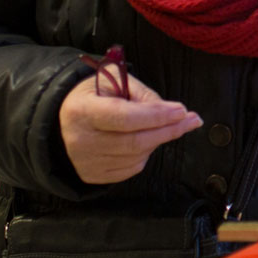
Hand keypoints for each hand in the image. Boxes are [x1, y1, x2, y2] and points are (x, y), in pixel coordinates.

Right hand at [60, 71, 201, 185]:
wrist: (65, 116)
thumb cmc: (96, 95)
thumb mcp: (117, 82)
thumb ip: (144, 96)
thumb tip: (174, 113)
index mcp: (82, 110)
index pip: (124, 117)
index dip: (156, 116)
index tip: (181, 111)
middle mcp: (79, 139)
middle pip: (134, 142)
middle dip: (168, 130)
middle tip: (191, 120)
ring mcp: (84, 161)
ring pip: (136, 157)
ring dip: (157, 141)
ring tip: (162, 126)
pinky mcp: (91, 174)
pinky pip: (131, 169)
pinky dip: (145, 155)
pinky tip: (144, 140)